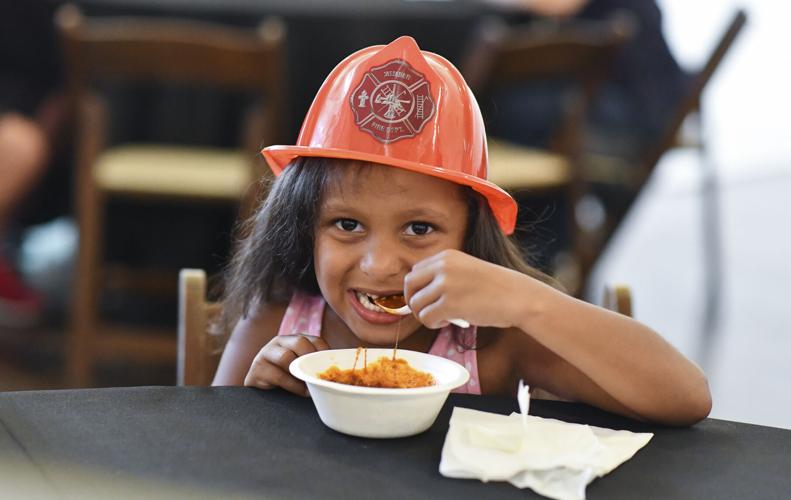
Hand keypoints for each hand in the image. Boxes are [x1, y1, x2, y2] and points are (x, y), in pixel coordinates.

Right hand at [244, 334, 328, 395]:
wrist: (260, 387)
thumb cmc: (286, 377)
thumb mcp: (301, 368)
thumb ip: (314, 367)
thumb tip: (339, 377)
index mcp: (294, 339)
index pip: (315, 340)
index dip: (326, 353)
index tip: (333, 368)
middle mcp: (280, 341)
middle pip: (299, 342)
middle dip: (311, 359)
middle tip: (319, 375)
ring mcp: (266, 353)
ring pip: (286, 357)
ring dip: (300, 374)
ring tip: (310, 386)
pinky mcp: (258, 368)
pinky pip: (278, 375)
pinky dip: (293, 385)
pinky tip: (301, 392)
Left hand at [404, 249, 533, 328]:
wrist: (518, 297)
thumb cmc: (495, 288)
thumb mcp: (466, 270)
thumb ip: (443, 276)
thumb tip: (417, 294)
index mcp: (446, 256)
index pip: (415, 271)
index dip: (417, 289)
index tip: (427, 300)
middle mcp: (443, 266)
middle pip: (409, 285)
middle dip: (413, 301)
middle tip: (427, 312)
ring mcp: (445, 284)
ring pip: (416, 304)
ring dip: (425, 315)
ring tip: (442, 318)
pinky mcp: (449, 304)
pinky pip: (426, 318)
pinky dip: (432, 324)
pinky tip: (447, 322)